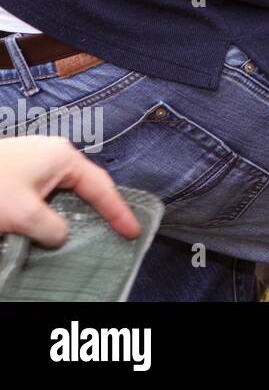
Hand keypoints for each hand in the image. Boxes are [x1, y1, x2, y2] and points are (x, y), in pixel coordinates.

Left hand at [0, 136, 140, 245]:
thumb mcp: (24, 214)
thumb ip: (53, 227)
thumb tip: (58, 234)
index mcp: (62, 157)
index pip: (101, 187)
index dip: (118, 211)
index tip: (131, 231)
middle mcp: (51, 155)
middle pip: (83, 188)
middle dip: (96, 211)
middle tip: (111, 232)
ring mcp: (32, 162)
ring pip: (60, 193)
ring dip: (66, 214)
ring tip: (77, 233)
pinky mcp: (15, 172)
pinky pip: (42, 194)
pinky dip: (47, 212)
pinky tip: (42, 227)